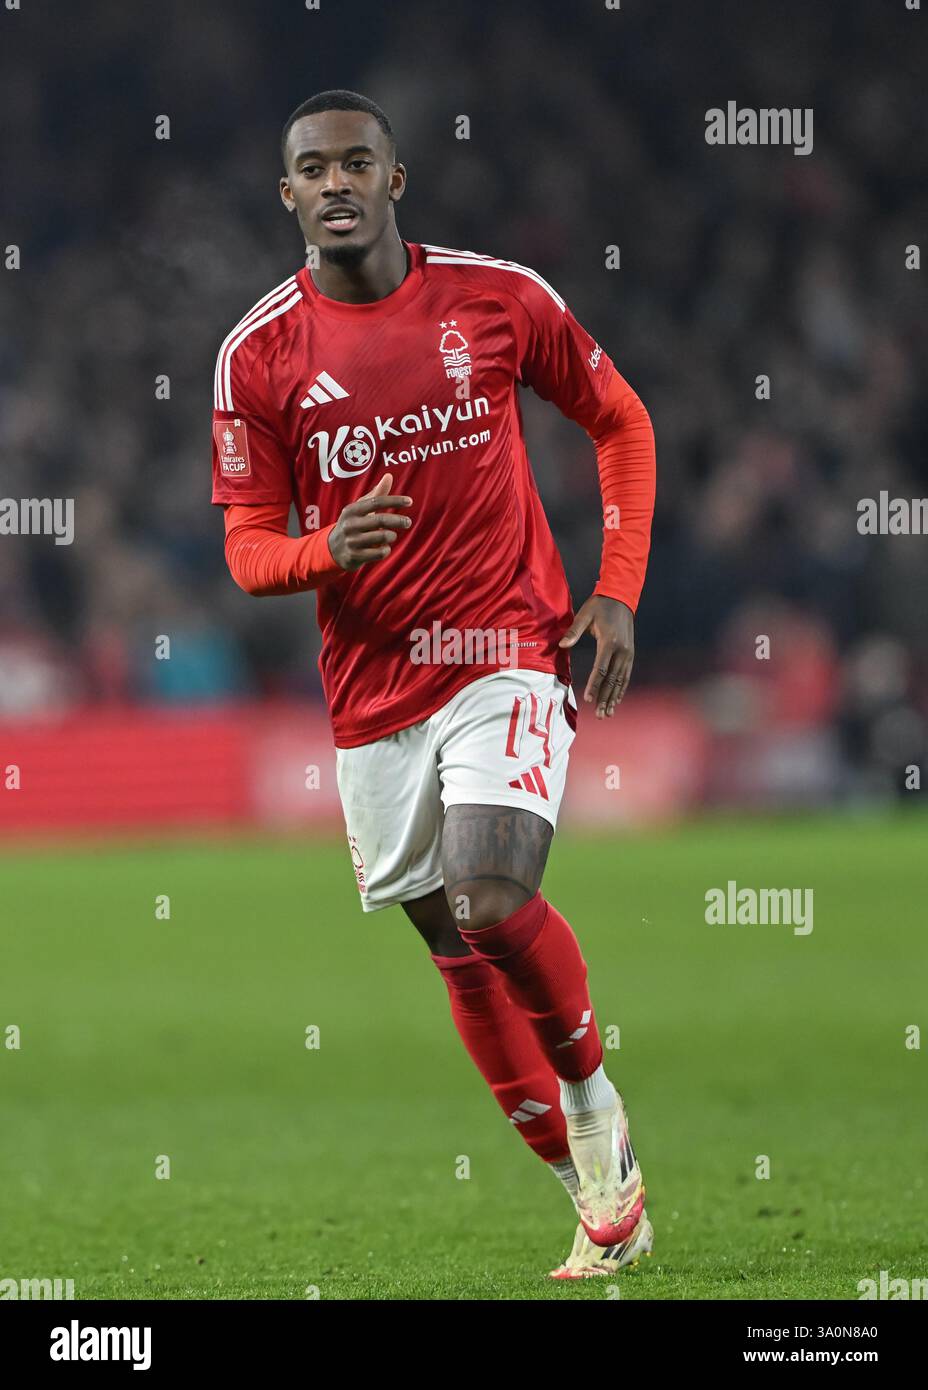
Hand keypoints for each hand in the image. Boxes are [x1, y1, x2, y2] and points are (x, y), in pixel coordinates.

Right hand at [327, 474, 412, 570]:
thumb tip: (389, 476)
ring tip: (391, 536)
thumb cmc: (353, 524)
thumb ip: (376, 494)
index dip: (394, 501)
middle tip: (408, 522)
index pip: (376, 501)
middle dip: (398, 521)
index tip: (409, 501)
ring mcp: (352, 541)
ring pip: (382, 537)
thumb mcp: (360, 508)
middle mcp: (350, 525)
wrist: (333, 549)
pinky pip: (379, 553)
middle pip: (381, 520)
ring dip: (391, 536)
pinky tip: (384, 548)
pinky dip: (386, 550)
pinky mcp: (355, 556)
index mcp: (352, 510)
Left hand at [558, 594, 634, 717]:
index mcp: (609, 642)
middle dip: (605, 698)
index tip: (588, 698)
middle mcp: (621, 651)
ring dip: (614, 698)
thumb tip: (562, 645)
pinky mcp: (630, 654)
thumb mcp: (584, 615)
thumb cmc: (599, 606)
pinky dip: (621, 689)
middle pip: (612, 680)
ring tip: (608, 713)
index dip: (594, 685)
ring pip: (621, 681)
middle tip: (599, 714)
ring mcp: (628, 653)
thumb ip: (574, 631)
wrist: (621, 597)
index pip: (601, 669)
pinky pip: (626, 675)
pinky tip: (617, 700)